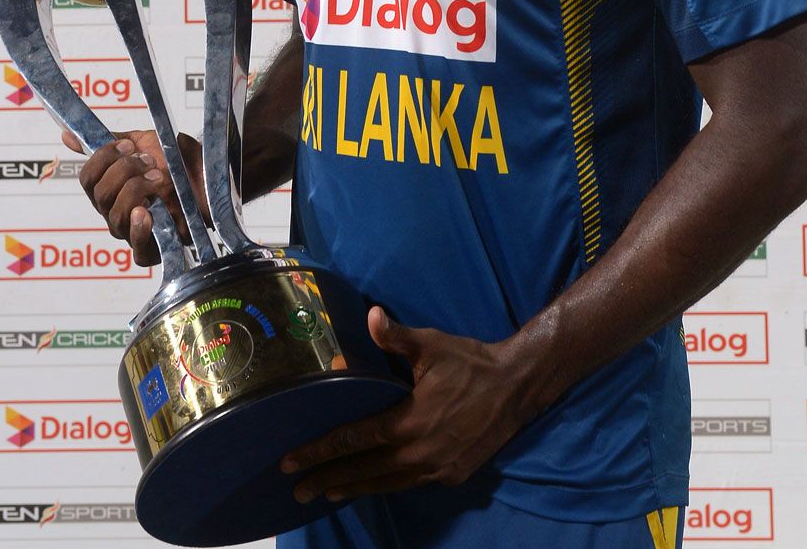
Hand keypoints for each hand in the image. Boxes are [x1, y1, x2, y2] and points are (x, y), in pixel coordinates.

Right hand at [61, 129, 204, 266]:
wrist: (213, 175)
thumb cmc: (180, 162)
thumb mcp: (146, 142)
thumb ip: (111, 140)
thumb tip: (66, 135)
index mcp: (111, 187)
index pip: (88, 178)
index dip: (104, 158)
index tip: (129, 146)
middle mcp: (116, 212)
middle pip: (99, 195)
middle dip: (124, 172)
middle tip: (150, 162)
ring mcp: (133, 232)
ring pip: (115, 215)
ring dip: (138, 190)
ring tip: (161, 179)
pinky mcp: (153, 249)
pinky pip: (137, 249)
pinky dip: (139, 229)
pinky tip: (146, 213)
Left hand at [280, 307, 531, 502]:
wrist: (516, 387)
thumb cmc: (469, 362)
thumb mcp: (431, 345)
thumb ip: (396, 337)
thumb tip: (370, 315)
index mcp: (407, 422)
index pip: (353, 440)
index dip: (320, 450)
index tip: (290, 461)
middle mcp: (418, 453)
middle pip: (364, 470)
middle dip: (327, 478)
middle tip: (297, 489)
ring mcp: (436, 469)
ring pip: (386, 483)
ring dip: (355, 488)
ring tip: (327, 492)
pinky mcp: (452, 475)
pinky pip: (410, 484)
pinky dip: (387, 486)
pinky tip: (374, 485)